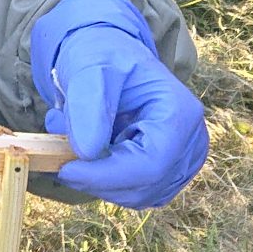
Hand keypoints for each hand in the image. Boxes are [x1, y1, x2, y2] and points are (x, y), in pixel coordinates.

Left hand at [30, 0, 206, 207]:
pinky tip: (93, 150)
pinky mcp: (168, 173)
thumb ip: (88, 105)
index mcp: (181, 113)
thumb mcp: (90, 67)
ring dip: (99, 178)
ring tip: (76, 138)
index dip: (105, 176)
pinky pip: (134, 193)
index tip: (65, 170)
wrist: (110, 58)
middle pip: (144, 186)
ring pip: (137, 195)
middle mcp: (191, 142)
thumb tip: (88, 152)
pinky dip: (106, 180)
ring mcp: (183, 161)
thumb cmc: (103, 56)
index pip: (150, 165)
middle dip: (97, 177)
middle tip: (61, 150)